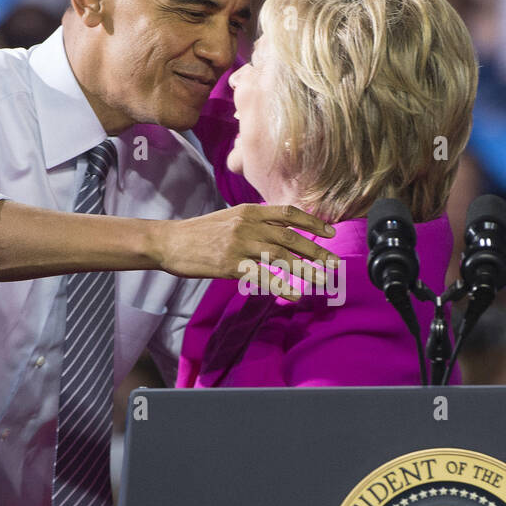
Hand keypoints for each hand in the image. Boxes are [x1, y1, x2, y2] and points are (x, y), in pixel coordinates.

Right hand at [154, 204, 339, 297]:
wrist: (170, 242)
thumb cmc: (200, 233)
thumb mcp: (229, 218)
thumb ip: (254, 221)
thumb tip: (280, 230)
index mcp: (249, 211)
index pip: (288, 213)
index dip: (312, 222)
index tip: (330, 232)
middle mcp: (248, 225)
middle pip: (290, 237)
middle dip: (316, 250)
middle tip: (334, 262)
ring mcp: (240, 244)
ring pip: (281, 257)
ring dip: (306, 269)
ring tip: (323, 279)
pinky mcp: (231, 265)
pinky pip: (262, 276)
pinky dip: (281, 286)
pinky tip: (295, 295)